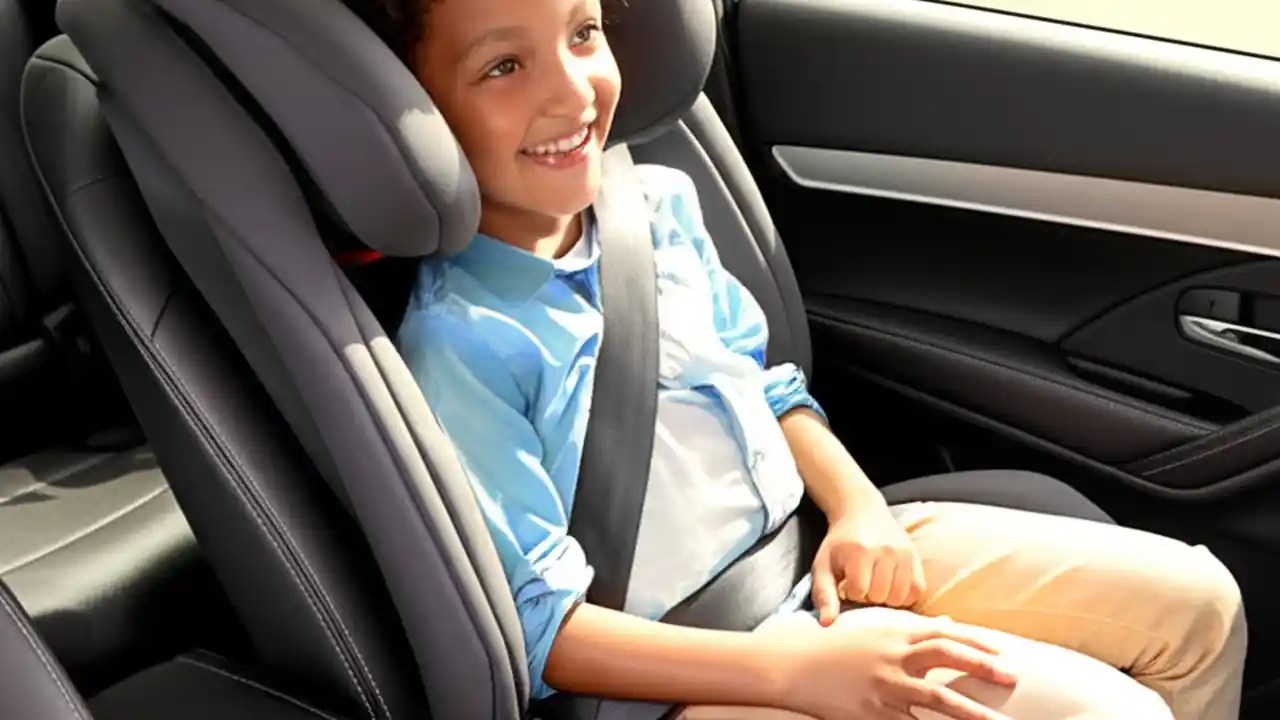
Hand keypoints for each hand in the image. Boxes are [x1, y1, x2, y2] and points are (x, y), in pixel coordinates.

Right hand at [778, 609, 1017, 719]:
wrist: (795, 665)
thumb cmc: (838, 647)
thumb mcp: (877, 630)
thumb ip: (915, 629)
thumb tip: (950, 624)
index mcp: (896, 635)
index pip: (945, 634)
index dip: (977, 644)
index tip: (1004, 654)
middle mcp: (893, 657)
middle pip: (945, 657)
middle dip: (981, 667)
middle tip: (1013, 677)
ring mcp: (883, 686)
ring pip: (934, 697)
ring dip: (968, 711)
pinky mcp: (872, 712)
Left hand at [812, 503, 926, 623]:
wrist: (861, 512)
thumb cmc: (839, 545)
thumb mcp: (823, 565)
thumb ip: (823, 595)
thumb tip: (827, 624)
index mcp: (859, 551)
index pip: (859, 592)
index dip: (850, 593)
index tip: (846, 583)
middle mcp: (885, 550)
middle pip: (880, 597)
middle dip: (868, 596)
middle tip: (862, 583)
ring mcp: (904, 552)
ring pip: (900, 597)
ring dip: (887, 598)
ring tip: (876, 585)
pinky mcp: (916, 556)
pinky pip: (917, 591)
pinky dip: (904, 594)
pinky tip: (890, 585)